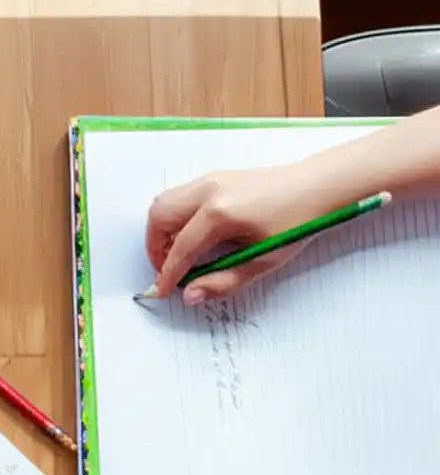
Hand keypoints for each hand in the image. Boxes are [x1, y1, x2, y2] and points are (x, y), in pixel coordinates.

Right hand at [146, 165, 346, 303]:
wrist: (318, 186)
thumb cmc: (298, 221)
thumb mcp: (264, 259)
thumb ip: (224, 281)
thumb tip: (191, 295)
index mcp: (220, 213)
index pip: (180, 248)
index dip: (168, 274)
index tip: (164, 290)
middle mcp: (208, 191)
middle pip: (159, 218)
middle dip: (156, 248)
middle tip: (169, 270)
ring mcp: (209, 180)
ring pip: (164, 204)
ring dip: (162, 231)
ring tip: (178, 253)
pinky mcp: (213, 178)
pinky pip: (178, 196)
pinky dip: (173, 218)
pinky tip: (192, 235)